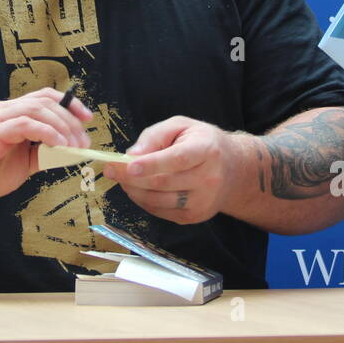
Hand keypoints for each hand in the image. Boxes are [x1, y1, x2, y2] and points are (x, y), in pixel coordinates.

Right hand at [0, 87, 92, 209]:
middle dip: (71, 119)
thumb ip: (41, 153)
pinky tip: (57, 144)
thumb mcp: (20, 163)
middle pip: (45, 101)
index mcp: (8, 114)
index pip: (43, 97)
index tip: (86, 120)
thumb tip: (67, 151)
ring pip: (37, 109)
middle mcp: (2, 110)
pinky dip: (46, 132)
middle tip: (84, 141)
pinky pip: (25, 124)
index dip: (68, 104)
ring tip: (74, 146)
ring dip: (62, 127)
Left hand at [101, 117, 238, 223]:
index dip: (150, 164)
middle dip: (131, 177)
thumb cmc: (201, 142)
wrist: (232, 169)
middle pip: (163, 183)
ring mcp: (203, 201)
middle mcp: (209, 179)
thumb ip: (155, 135)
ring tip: (122, 178)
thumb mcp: (181, 125)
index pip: (177, 160)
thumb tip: (131, 154)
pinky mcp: (194, 216)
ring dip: (133, 190)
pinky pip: (160, 211)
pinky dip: (143, 200)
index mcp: (207, 150)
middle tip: (111, 169)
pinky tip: (137, 188)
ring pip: (158, 200)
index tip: (126, 164)